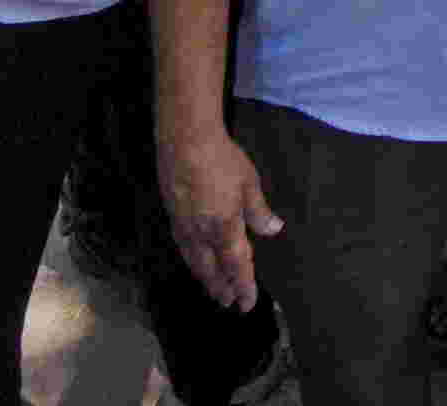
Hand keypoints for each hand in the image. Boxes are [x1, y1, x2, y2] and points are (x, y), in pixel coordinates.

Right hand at [160, 127, 282, 313]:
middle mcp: (202, 234)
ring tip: (214, 291)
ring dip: (206, 279)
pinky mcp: (173, 218)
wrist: (184, 143)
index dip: (243, 285)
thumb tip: (273, 231)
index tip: (247, 303)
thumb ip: (259, 211)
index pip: (237, 265)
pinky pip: (184, 250)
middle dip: (222, 288)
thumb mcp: (249, 184)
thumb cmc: (222, 161)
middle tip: (230, 304)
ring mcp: (184, 227)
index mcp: (225, 227)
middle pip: (212, 270)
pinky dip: (193, 263)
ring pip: (195, 262)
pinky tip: (196, 262)